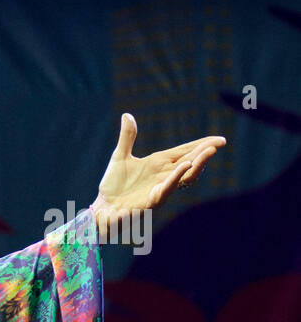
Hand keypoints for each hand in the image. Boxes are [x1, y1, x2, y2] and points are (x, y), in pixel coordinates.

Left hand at [90, 113, 225, 230]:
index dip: (201, 144)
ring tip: (209, 151)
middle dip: (205, 152)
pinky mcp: (152, 200)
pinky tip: (186, 166)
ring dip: (198, 164)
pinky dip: (177, 177)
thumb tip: (127, 115)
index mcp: (159, 163)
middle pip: (190, 161)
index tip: (218, 139)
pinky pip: (168, 188)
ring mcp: (160, 187)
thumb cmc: (113, 185)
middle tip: (219, 142)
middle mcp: (163, 175)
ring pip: (185, 175)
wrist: (103, 207)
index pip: (185, 151)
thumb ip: (127, 137)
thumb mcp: (120, 156)